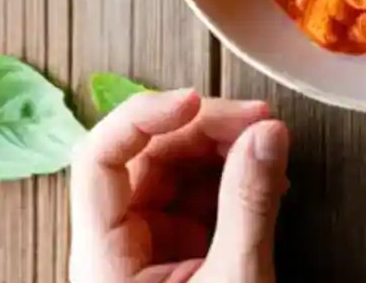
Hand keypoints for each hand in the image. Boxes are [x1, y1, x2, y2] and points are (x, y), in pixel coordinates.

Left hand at [69, 89, 289, 282]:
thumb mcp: (234, 280)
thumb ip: (247, 206)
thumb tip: (268, 133)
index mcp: (104, 257)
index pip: (98, 160)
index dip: (141, 118)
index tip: (194, 101)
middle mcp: (116, 246)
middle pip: (144, 157)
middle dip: (202, 128)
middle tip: (257, 119)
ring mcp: (147, 250)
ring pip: (173, 171)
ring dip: (221, 148)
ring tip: (267, 144)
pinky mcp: (177, 255)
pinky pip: (197, 198)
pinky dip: (232, 179)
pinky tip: (265, 178)